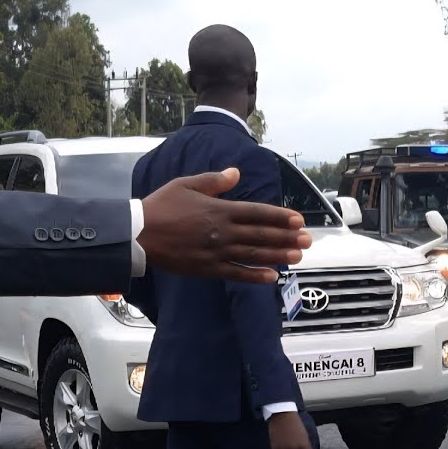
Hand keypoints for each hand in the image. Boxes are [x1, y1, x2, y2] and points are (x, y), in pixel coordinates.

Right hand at [138, 168, 311, 282]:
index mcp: (220, 210)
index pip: (257, 213)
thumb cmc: (162, 206)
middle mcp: (223, 232)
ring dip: (278, 255)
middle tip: (308, 240)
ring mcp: (217, 252)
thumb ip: (215, 181)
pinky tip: (272, 276)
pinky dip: (255, 276)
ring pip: (254, 254)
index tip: (298, 221)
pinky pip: (237, 274)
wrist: (139, 234)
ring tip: (298, 256)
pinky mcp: (208, 269)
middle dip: (287, 237)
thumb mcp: (187, 184)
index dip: (280, 217)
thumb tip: (236, 172)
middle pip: (261, 235)